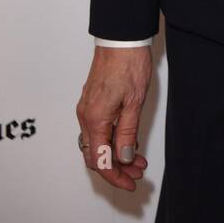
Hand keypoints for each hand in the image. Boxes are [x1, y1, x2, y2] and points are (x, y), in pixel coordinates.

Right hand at [76, 46, 151, 191]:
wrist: (120, 39)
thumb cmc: (128, 64)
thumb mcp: (134, 102)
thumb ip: (127, 132)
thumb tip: (123, 157)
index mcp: (95, 119)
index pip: (100, 160)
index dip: (115, 177)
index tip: (130, 183)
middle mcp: (86, 116)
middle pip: (95, 156)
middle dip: (116, 168)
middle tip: (137, 173)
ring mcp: (87, 109)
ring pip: (96, 143)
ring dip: (114, 155)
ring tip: (137, 159)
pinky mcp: (91, 102)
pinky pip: (97, 130)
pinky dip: (111, 141)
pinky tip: (126, 141)